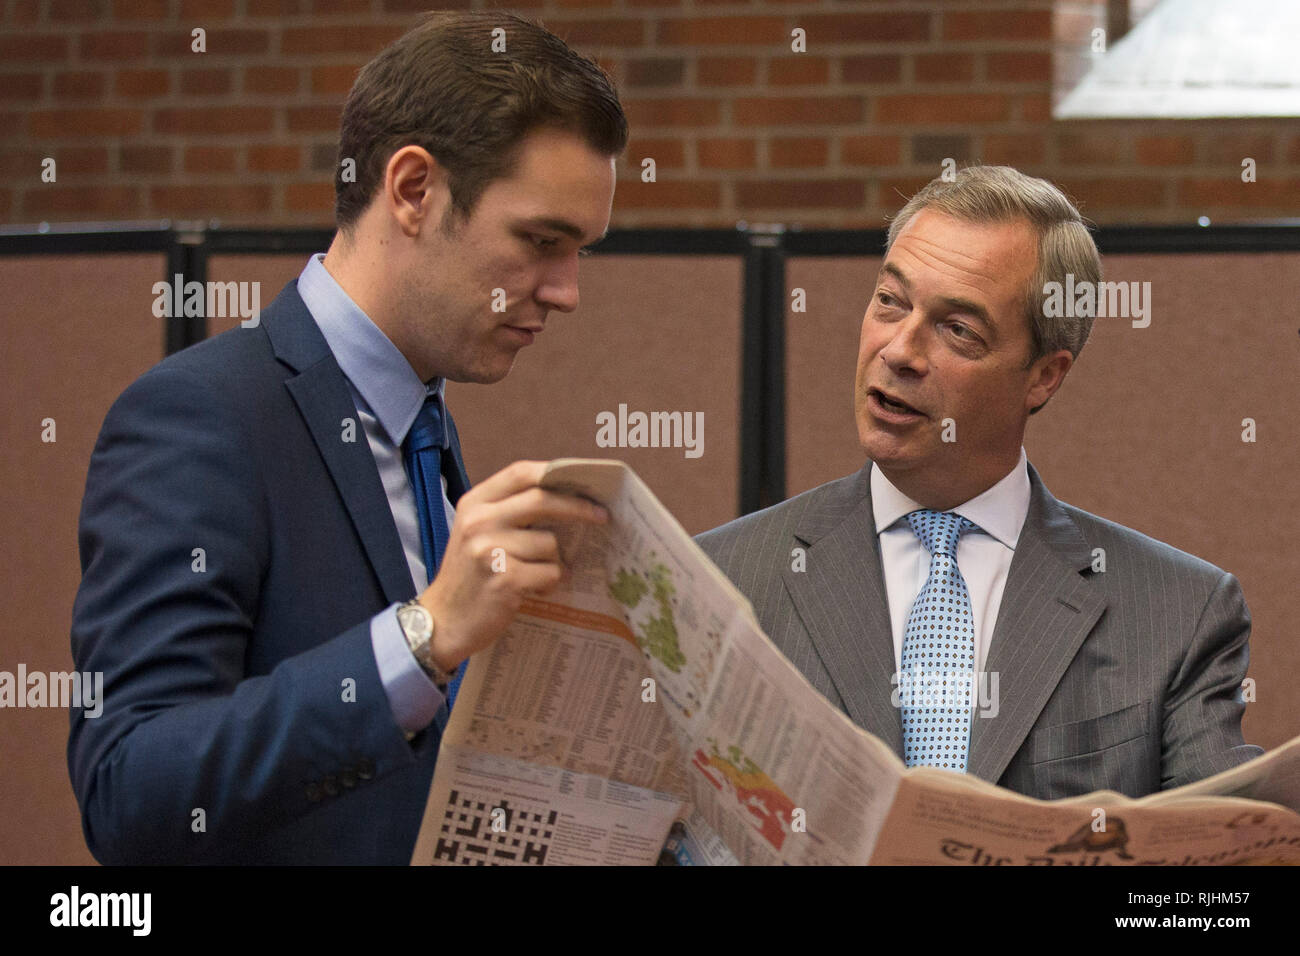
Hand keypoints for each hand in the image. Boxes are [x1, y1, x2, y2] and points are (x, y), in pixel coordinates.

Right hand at [418, 460, 607, 671]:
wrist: (442, 621)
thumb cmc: (469, 577)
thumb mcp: (478, 534)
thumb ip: (511, 512)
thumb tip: (567, 498)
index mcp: (474, 504)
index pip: (520, 472)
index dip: (555, 473)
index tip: (583, 482)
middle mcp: (479, 522)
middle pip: (541, 500)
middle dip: (578, 507)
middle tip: (602, 516)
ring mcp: (490, 550)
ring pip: (550, 543)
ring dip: (555, 561)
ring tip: (537, 575)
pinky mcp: (504, 579)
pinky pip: (550, 572)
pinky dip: (550, 582)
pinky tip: (535, 590)